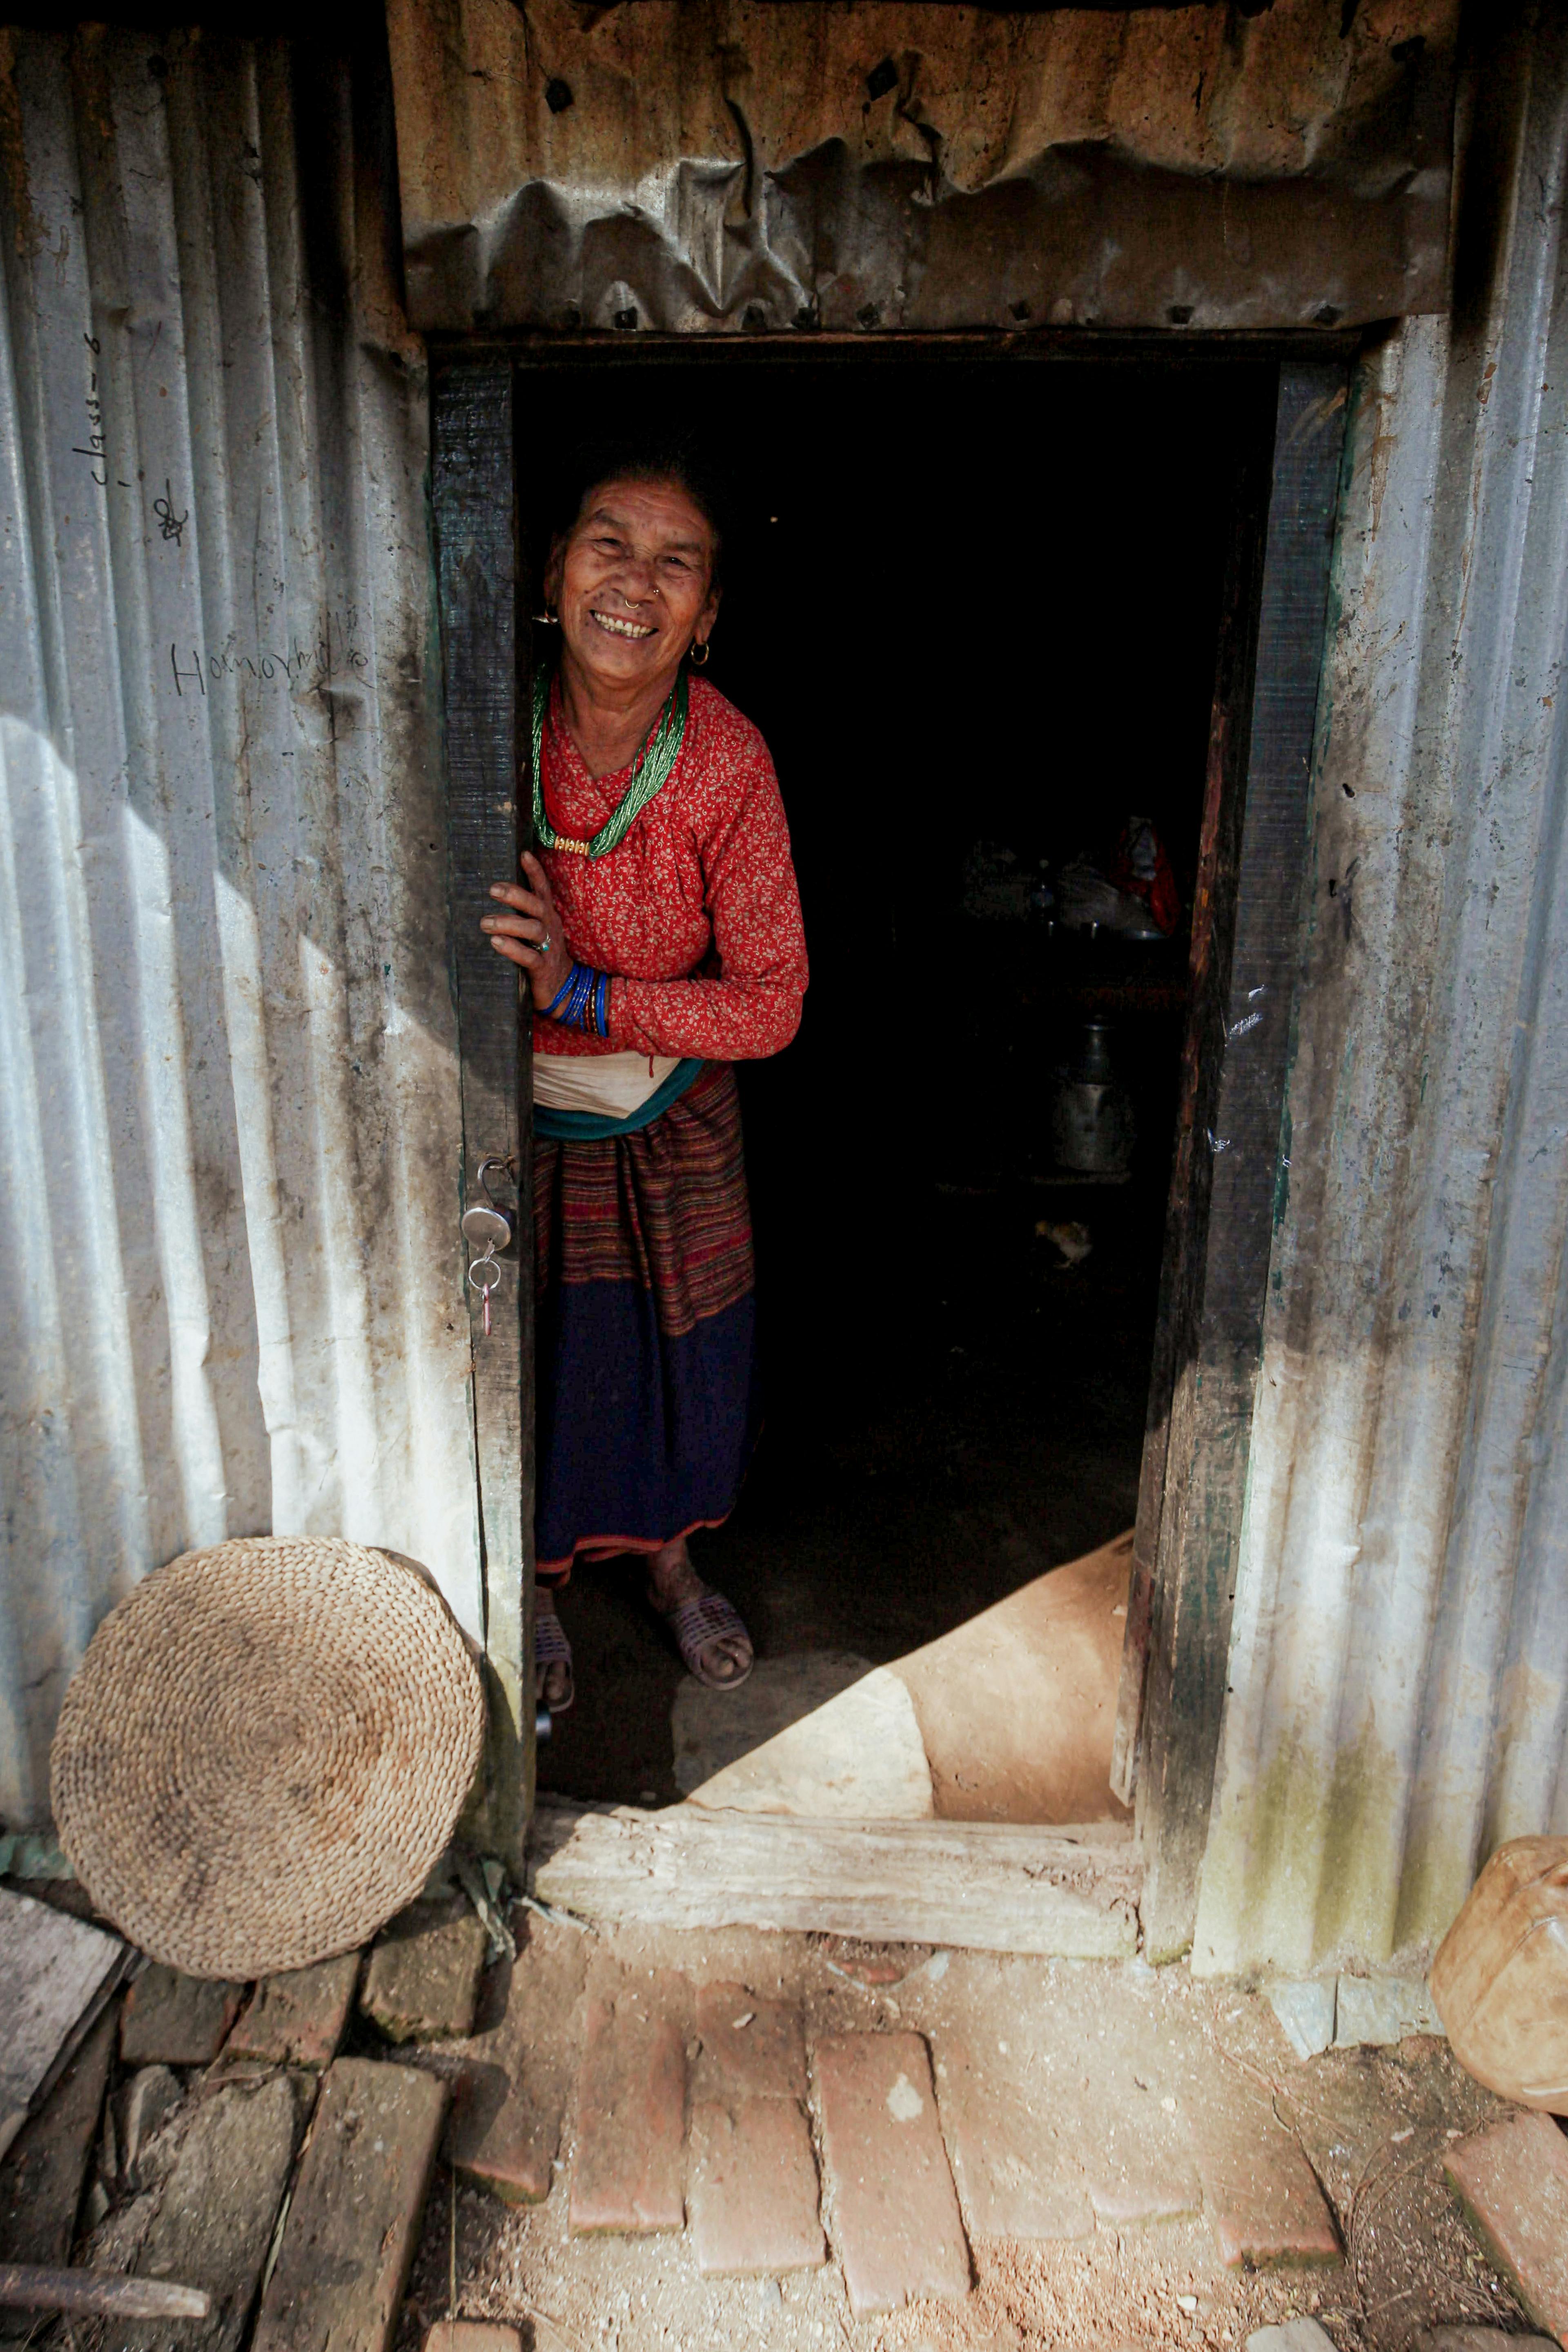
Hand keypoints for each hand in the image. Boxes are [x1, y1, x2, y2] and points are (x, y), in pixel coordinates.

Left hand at [482, 852, 573, 1009]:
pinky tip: (496, 943)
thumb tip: (492, 897)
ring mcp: (548, 948)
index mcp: (547, 916)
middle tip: (493, 889)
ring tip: (485, 923)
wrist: (563, 989)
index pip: (542, 889)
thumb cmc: (542, 956)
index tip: (524, 854)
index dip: (535, 872)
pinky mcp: (543, 969)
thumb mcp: (535, 932)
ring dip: (508, 923)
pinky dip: (512, 949)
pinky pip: (529, 957)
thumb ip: (521, 915)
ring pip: (532, 930)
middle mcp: (549, 927)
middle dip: (516, 895)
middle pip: (536, 906)